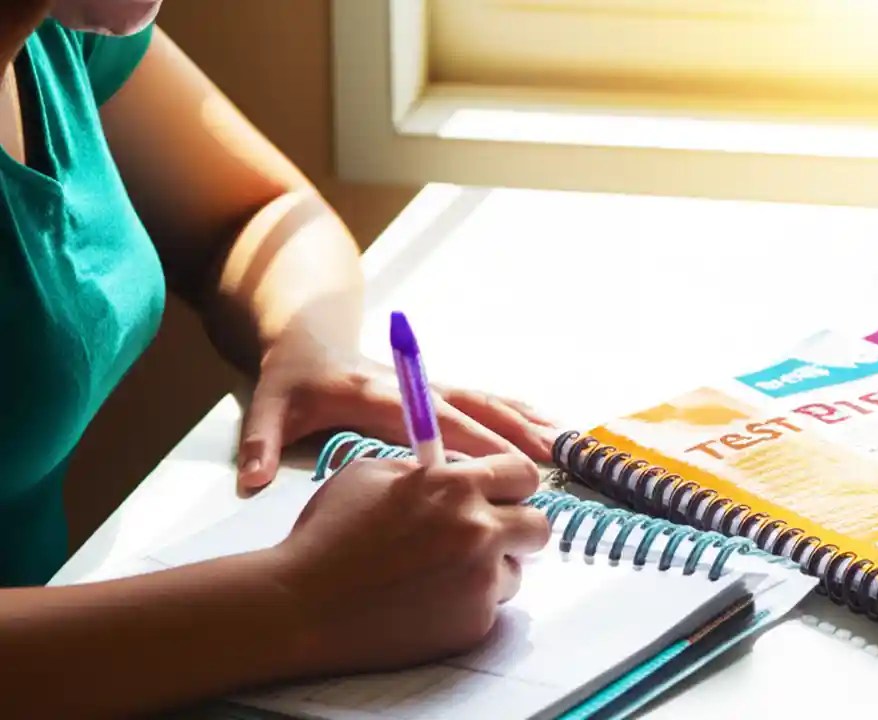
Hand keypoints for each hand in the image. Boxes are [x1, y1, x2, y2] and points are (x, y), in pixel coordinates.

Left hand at [237, 331, 558, 491]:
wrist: (307, 337)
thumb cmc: (293, 377)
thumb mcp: (270, 403)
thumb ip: (262, 441)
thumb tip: (251, 481)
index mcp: (380, 394)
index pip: (431, 421)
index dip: (466, 442)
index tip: (495, 467)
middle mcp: (416, 389)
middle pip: (474, 409)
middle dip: (513, 435)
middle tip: (550, 462)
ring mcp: (433, 389)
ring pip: (491, 402)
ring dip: (528, 423)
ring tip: (567, 446)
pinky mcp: (441, 393)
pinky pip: (490, 402)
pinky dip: (524, 414)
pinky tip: (554, 431)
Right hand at [268, 453, 550, 675]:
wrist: (302, 603)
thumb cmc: (329, 534)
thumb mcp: (370, 473)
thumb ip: (424, 467)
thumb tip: (455, 468)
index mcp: (456, 485)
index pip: (523, 473)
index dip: (512, 483)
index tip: (502, 493)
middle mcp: (478, 529)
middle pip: (538, 524)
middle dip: (516, 527)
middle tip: (487, 535)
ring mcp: (480, 579)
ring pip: (517, 569)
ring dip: (493, 568)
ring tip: (443, 572)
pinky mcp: (474, 622)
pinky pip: (491, 605)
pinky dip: (469, 603)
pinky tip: (428, 600)